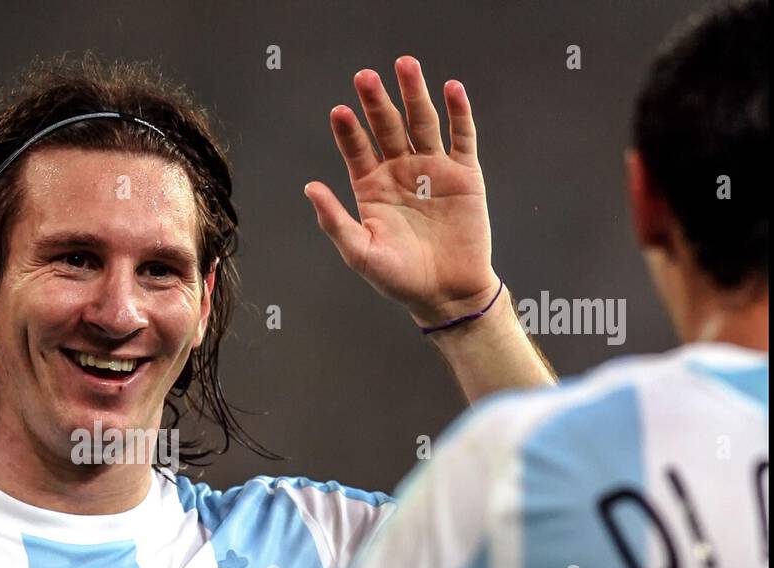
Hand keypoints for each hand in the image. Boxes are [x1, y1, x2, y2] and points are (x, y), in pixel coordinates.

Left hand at [305, 55, 496, 326]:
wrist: (446, 294)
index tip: (340, 111)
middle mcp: (400, 172)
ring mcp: (432, 170)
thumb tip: (309, 187)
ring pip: (422, 122)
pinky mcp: (464, 174)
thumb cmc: (399, 279)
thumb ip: (335, 220)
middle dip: (377, 103)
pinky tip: (451, 90)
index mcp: (372, 188)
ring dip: (414, 94)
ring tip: (405, 66)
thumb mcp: (360, 252)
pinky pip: (462, 137)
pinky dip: (458, 113)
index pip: (357, 150)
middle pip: (387, 127)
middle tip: (365, 78)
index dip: (348, 131)